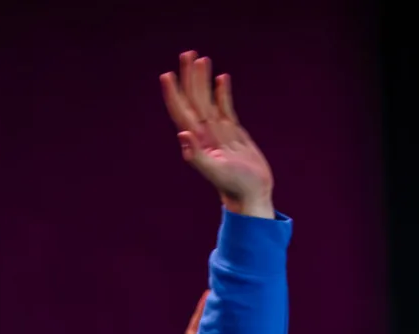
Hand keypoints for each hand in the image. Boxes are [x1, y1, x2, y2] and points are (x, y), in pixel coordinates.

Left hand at [161, 51, 274, 217]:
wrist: (252, 194)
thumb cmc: (235, 186)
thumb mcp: (216, 171)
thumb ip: (197, 156)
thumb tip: (182, 135)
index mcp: (198, 141)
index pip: (181, 112)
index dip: (173, 94)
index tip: (166, 75)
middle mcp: (205, 133)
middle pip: (194, 99)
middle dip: (189, 77)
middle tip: (187, 54)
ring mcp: (218, 131)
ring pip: (208, 99)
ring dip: (203, 80)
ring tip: (201, 59)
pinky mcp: (234, 132)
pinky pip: (225, 107)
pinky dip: (222, 92)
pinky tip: (221, 78)